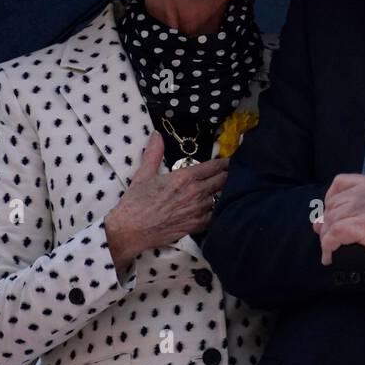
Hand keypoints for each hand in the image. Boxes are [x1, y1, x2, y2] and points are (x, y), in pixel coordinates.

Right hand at [107, 132, 227, 273]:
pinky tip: (220, 209)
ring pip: (221, 198)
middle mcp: (195, 192)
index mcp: (185, 177)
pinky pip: (215, 217)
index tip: (230, 161)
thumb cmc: (135, 202)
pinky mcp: (196, 226)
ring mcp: (197, 210)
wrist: (130, 231)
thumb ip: (154, 153)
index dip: (224, 163)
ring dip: (225, 193)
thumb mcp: (144, 174)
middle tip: (234, 173)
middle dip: (229, 176)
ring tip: (231, 190)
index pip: (213, 167)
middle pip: (222, 181)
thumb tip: (157, 134)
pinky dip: (219, 212)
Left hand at [313, 174, 364, 288]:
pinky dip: (328, 245)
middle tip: (328, 241)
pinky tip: (330, 256)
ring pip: (333, 217)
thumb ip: (357, 210)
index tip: (328, 218)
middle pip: (334, 202)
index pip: (341, 182)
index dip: (328, 201)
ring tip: (330, 250)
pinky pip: (337, 232)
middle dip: (326, 223)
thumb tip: (318, 221)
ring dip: (326, 237)